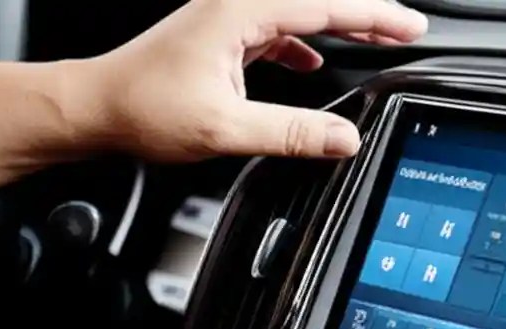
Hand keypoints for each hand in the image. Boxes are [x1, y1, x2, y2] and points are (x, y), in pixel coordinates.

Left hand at [59, 0, 427, 161]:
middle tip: (408, 31)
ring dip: (337, 26)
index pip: (325, 6)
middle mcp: (235, 3)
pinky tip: (312, 62)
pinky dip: (303, 43)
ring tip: (374, 42)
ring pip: (299, 14)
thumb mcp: (224, 128)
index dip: (375, 15)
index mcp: (241, 10)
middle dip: (366, 15)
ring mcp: (227, 17)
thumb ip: (290, 132)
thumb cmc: (141, 108)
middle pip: (317, 2)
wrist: (93, 108)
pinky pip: (276, 29)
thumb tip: (343, 139)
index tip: (412, 27)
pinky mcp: (220, 35)